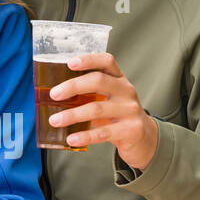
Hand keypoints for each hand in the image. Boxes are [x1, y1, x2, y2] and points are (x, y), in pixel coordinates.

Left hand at [50, 52, 158, 169]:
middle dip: (73, 86)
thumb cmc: (117, 115)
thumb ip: (89, 93)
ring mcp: (130, 110)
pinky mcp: (132, 130)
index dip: (89, 60)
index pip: (107, 61)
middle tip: (53, 94)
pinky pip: (103, 133)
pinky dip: (85, 136)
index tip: (70, 63)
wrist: (145, 138)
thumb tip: (54, 94)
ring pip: (97, 109)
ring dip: (72, 115)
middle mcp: (126, 91)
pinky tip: (71, 139)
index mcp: (119, 79)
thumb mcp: (108, 98)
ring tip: (54, 120)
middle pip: (98, 81)